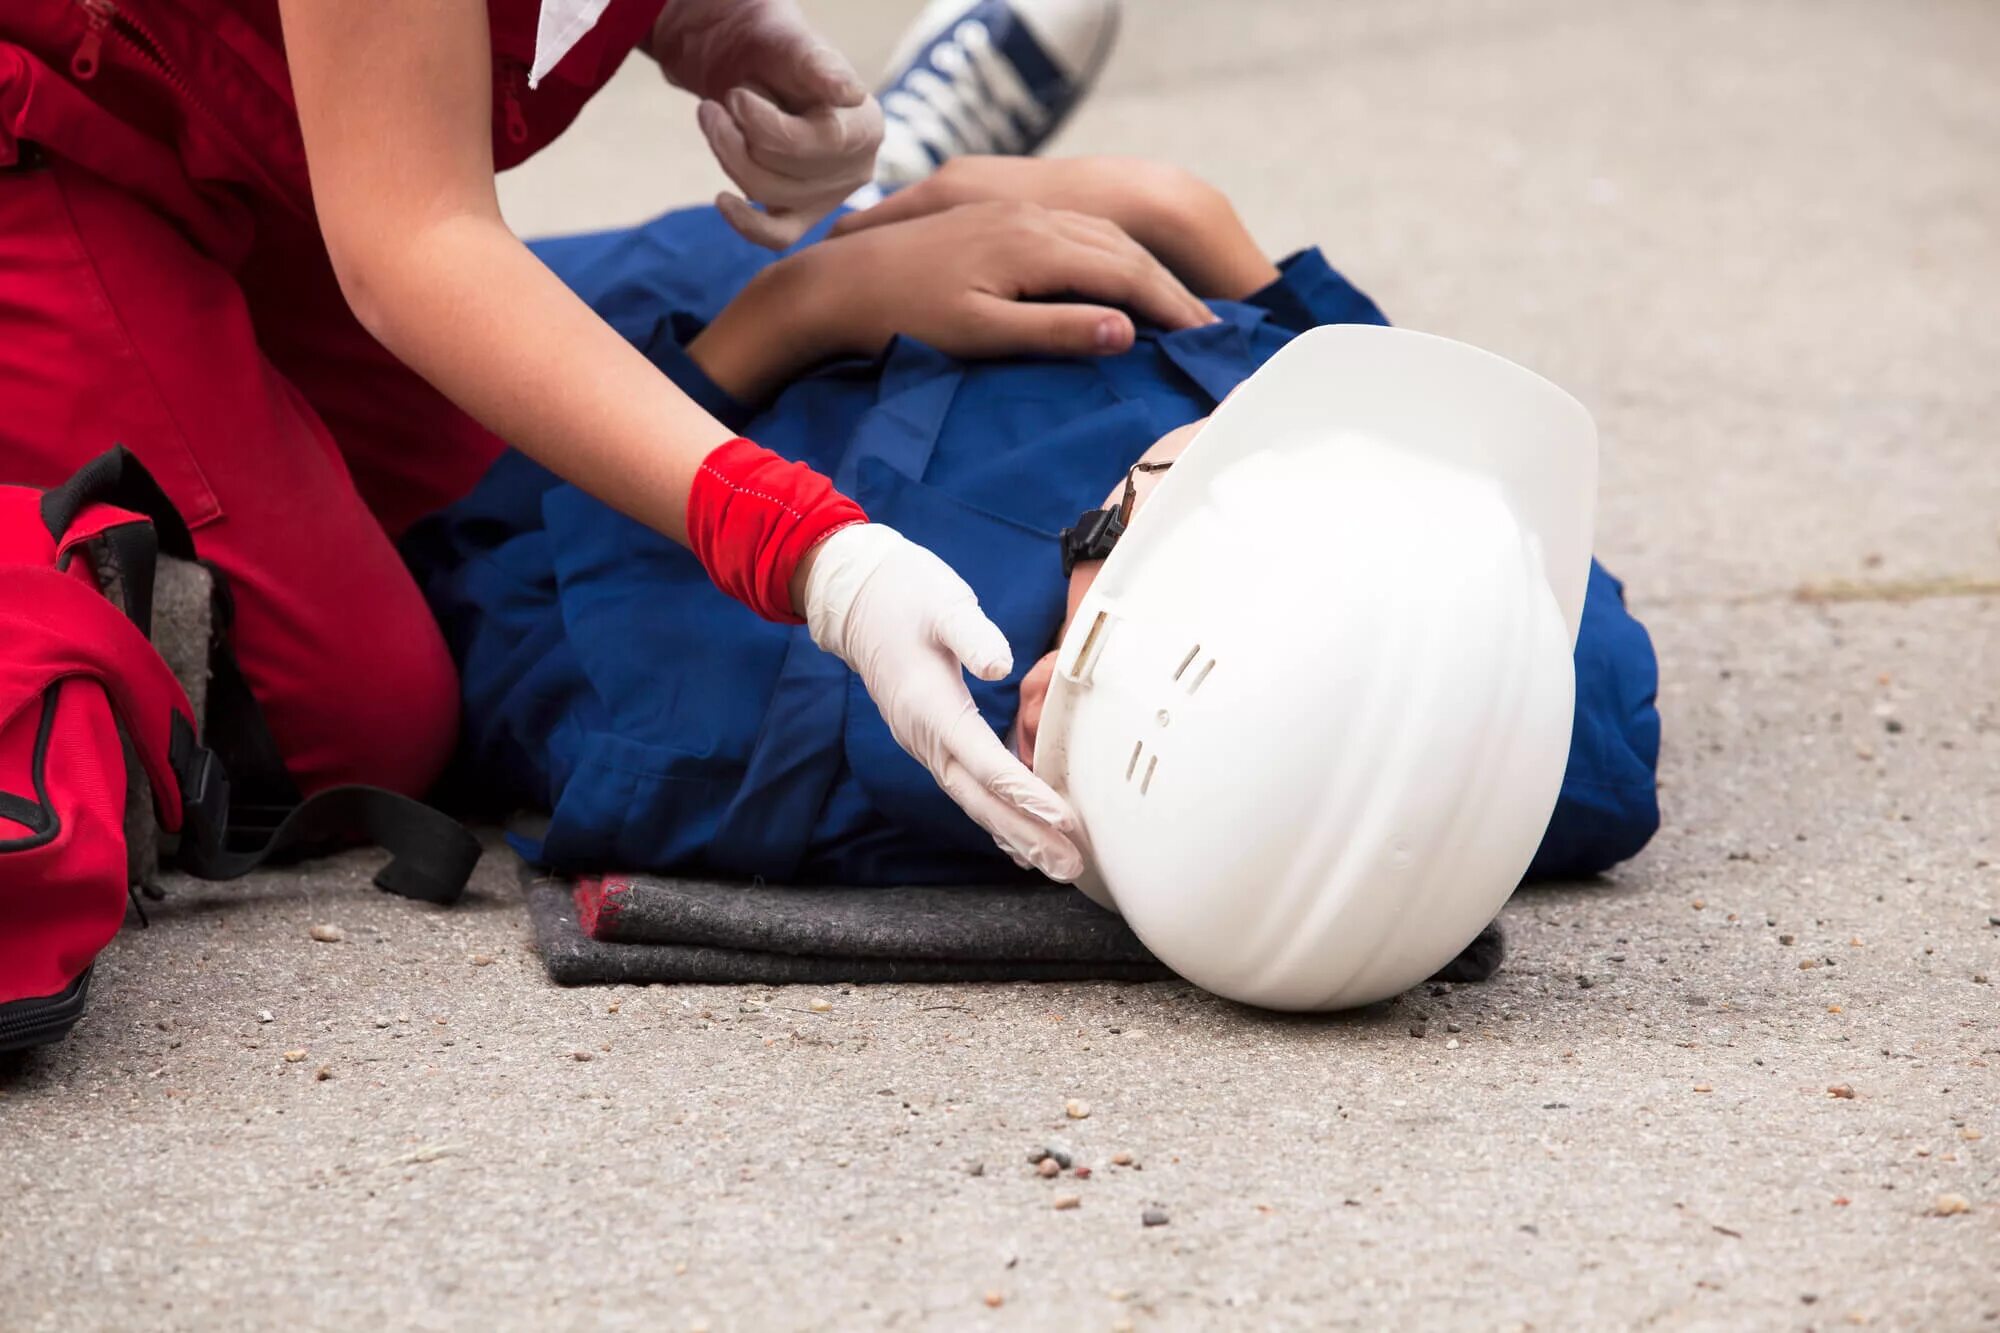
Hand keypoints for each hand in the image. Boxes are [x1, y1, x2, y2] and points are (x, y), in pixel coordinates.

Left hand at [651, 0, 883, 248]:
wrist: (762, 71)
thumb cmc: (782, 56)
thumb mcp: (798, 48)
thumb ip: (820, 66)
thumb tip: (848, 93)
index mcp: (866, 127)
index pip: (816, 142)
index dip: (764, 122)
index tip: (736, 95)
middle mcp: (856, 169)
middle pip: (785, 171)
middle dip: (739, 134)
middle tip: (722, 101)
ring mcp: (828, 197)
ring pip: (766, 193)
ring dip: (726, 152)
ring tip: (713, 117)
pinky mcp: (802, 217)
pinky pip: (775, 236)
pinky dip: (744, 222)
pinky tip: (722, 200)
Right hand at [796, 524, 1083, 880]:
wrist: (856, 597)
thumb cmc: (906, 595)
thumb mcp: (943, 603)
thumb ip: (972, 634)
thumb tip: (1000, 664)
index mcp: (930, 706)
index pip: (983, 761)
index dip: (1024, 793)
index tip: (1062, 818)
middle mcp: (924, 736)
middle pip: (979, 799)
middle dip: (1026, 835)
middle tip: (1069, 866)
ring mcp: (925, 743)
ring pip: (973, 801)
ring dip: (1015, 836)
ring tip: (1056, 866)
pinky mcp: (931, 739)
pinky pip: (966, 789)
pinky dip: (994, 818)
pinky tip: (1018, 843)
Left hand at [834, 156, 1280, 299]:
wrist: (838, 279)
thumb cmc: (903, 317)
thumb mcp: (982, 335)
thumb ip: (1055, 331)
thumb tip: (1125, 332)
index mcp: (1033, 246)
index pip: (1125, 274)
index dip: (1170, 307)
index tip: (1203, 341)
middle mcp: (1031, 218)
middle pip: (1121, 249)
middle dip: (1168, 288)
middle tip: (1205, 329)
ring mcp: (1014, 212)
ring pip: (1100, 234)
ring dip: (1142, 267)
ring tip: (1173, 308)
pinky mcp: (998, 216)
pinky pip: (1074, 229)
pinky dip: (1109, 253)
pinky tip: (1113, 277)